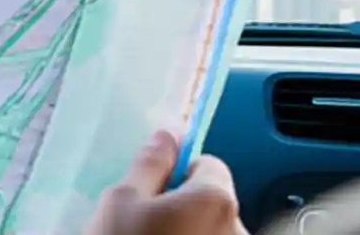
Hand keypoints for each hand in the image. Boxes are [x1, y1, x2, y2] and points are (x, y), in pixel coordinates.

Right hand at [86, 130, 248, 234]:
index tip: (154, 188)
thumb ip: (150, 163)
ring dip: (189, 233)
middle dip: (184, 206)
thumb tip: (167, 135)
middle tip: (145, 224)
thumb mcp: (121, 200)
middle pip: (213, 201)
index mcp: (215, 199)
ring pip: (211, 230)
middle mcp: (238, 229)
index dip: (179, 171)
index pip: (208, 163)